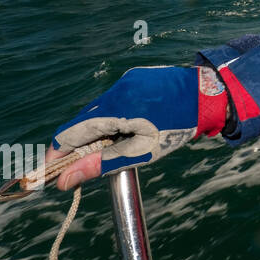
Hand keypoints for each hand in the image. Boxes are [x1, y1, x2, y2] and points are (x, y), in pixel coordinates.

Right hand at [48, 66, 227, 189]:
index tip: (48, 175)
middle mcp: (115, 89)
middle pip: (81, 122)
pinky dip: (111, 120)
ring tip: (113, 149)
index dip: (56, 155)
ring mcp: (125, 81)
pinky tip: (126, 131)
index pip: (70, 133)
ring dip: (95, 133)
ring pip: (97, 112)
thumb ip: (101, 164)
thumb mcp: (141, 151)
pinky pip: (112, 102)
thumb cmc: (179, 127)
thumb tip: (65, 180)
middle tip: (80, 170)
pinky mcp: (134, 79)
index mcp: (115, 106)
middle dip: (76, 147)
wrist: (211, 95)